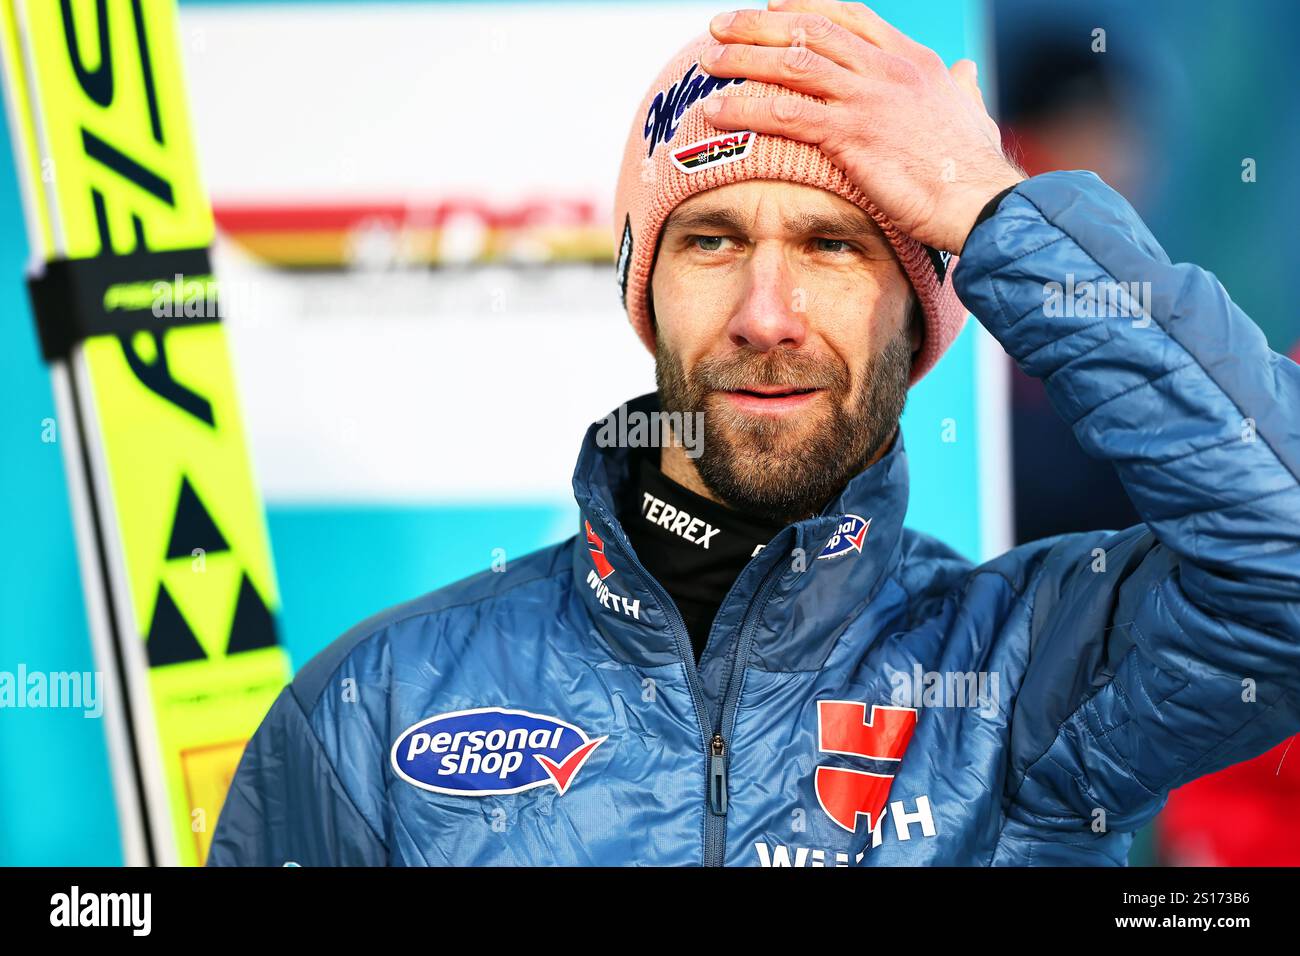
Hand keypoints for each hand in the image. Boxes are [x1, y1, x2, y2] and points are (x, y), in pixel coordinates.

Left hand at [701, 0, 1025, 253]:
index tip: (773, 8)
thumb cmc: (976, 170)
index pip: (849, 18)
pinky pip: (786, 114)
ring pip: (793, 65)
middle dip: (759, 25)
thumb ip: (963, 89)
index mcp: (913, 61)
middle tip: (720, 25)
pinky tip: (719, 110)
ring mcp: (868, 100)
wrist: (982, 202)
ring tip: (709, 60)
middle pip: (811, 32)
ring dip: (744, 59)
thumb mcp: (974, 115)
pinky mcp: (851, 136)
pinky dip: (748, 109)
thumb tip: (967, 72)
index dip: (805, 10)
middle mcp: (888, 70)